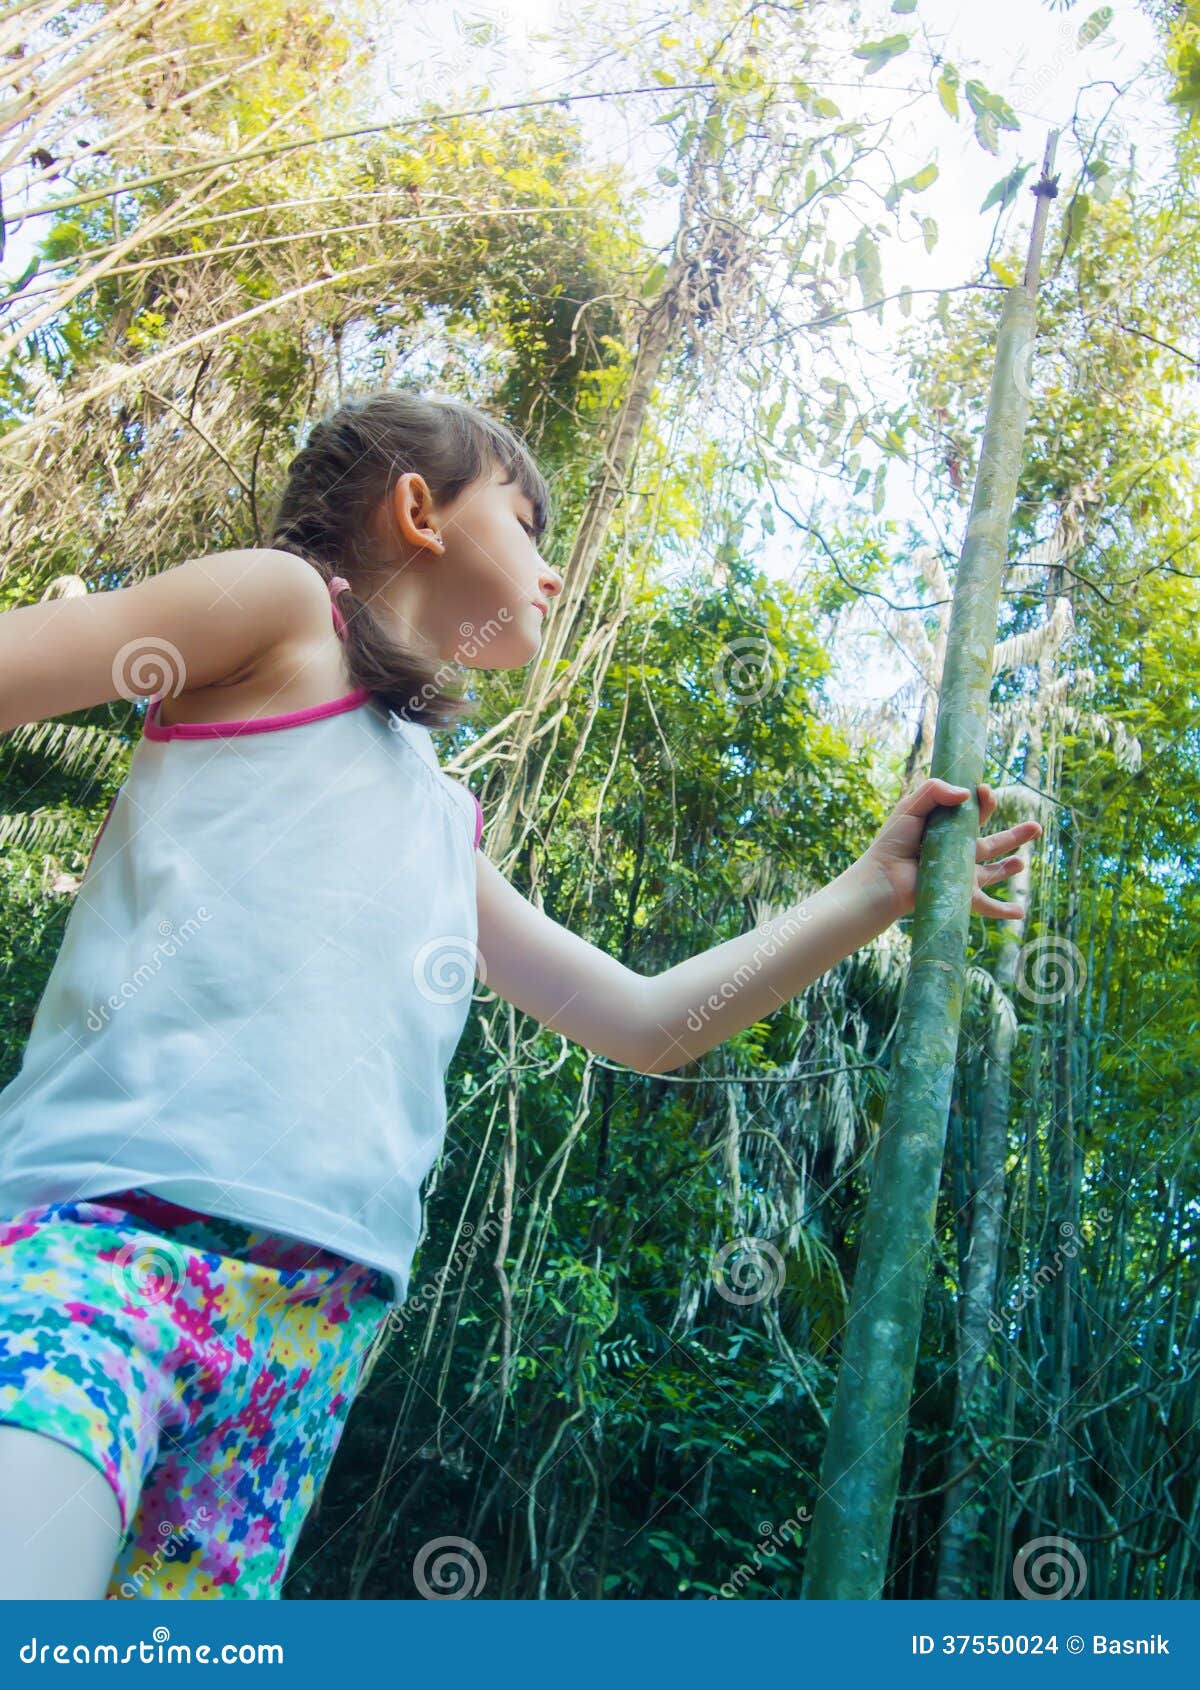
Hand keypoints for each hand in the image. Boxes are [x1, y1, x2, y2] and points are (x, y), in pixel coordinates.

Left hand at [856, 778, 1041, 922]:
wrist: (884, 878)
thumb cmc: (892, 842)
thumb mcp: (911, 807)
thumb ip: (935, 790)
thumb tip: (967, 795)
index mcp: (944, 830)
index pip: (972, 815)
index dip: (982, 801)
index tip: (984, 790)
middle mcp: (955, 853)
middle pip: (990, 843)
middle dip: (1015, 836)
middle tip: (1036, 827)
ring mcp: (959, 875)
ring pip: (991, 871)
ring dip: (1009, 867)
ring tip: (1023, 862)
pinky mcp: (959, 894)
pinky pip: (985, 905)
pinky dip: (1003, 910)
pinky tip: (1020, 913)